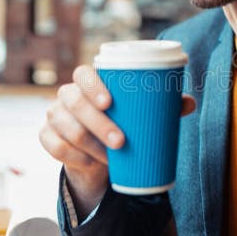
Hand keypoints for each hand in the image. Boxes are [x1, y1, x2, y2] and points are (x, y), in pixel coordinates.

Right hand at [39, 65, 195, 215]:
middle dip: (97, 124)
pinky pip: (55, 147)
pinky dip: (74, 157)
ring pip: (65, 128)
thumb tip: (189, 102)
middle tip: (121, 142)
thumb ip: (163, 107)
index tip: (110, 102)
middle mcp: (67, 95)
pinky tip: (90, 162)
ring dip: (89, 145)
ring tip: (111, 157)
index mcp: (87, 82)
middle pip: (74, 103)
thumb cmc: (121, 122)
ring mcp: (54, 116)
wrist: (97, 151)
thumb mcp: (140, 114)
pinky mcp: (47, 137)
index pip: (82, 74)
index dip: (92, 85)